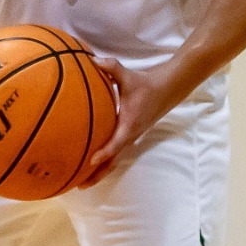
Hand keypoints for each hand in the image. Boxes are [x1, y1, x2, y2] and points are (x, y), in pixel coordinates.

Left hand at [74, 58, 178, 187]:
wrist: (165, 90)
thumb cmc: (145, 84)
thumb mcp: (128, 75)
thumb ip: (111, 67)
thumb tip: (92, 59)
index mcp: (129, 124)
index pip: (116, 143)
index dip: (104, 152)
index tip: (90, 161)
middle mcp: (130, 136)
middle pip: (113, 161)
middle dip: (97, 174)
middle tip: (80, 185)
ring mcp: (129, 138)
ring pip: (114, 160)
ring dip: (99, 172)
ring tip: (80, 183)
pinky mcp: (128, 137)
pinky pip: (114, 153)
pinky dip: (103, 162)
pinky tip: (88, 165)